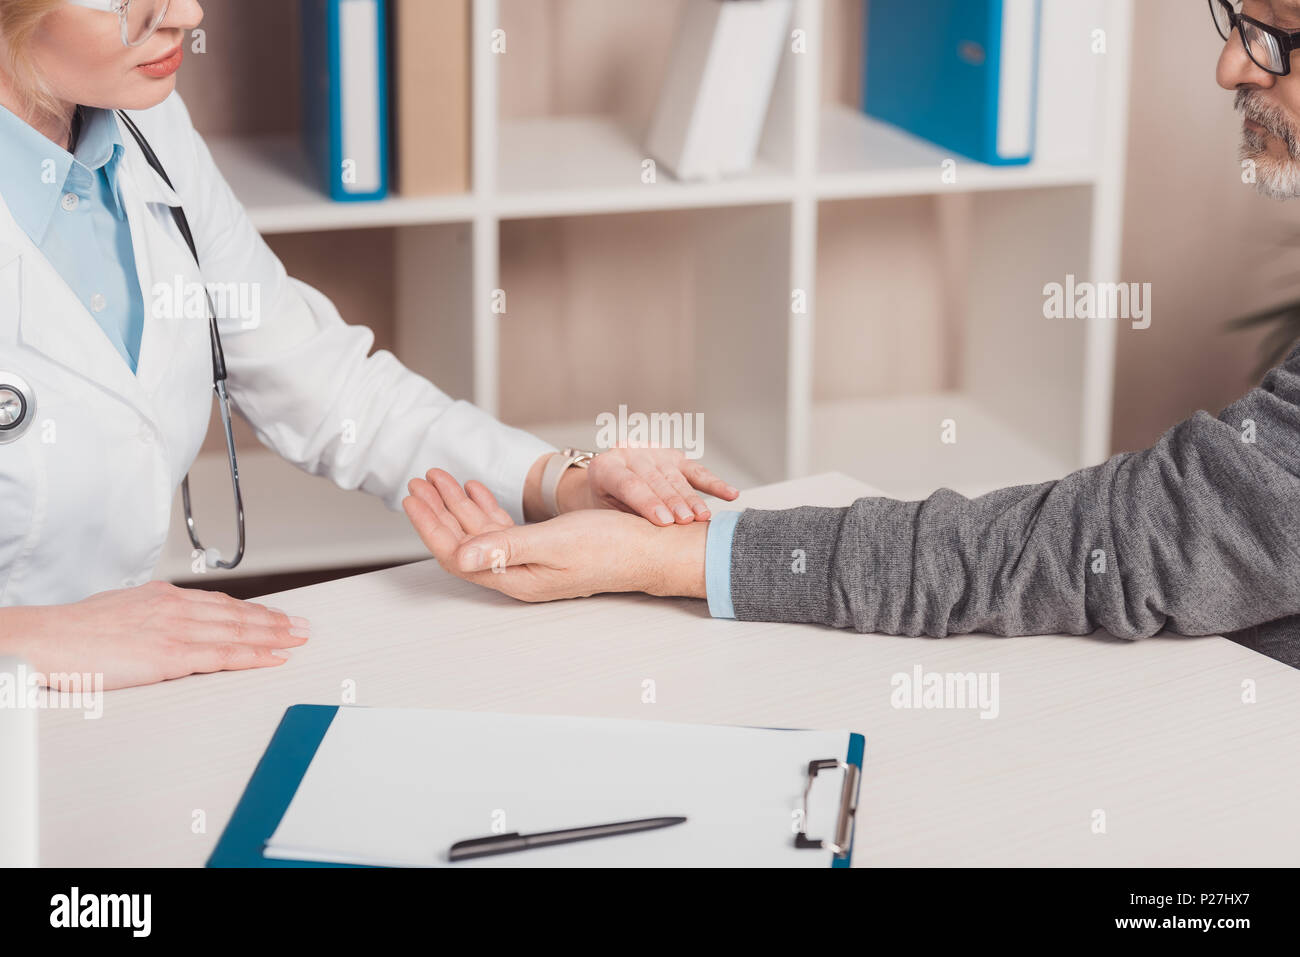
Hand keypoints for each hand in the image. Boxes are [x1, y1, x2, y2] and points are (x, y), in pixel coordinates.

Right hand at [0, 582, 310, 689]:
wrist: (49, 639)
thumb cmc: (75, 631)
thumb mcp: (121, 611)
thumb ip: (149, 617)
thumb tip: (160, 626)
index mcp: (164, 597)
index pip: (220, 603)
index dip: (253, 610)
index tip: (275, 615)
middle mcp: (176, 608)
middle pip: (238, 614)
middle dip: (275, 621)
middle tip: (303, 626)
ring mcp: (176, 630)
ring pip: (238, 632)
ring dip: (274, 637)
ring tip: (298, 640)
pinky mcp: (171, 655)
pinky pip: (224, 655)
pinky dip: (254, 656)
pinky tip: (274, 658)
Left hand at [405, 469, 707, 601]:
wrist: (653, 548)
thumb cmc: (613, 546)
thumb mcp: (556, 541)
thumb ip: (506, 547)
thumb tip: (461, 556)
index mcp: (517, 576)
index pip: (458, 554)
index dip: (431, 526)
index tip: (413, 497)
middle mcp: (519, 572)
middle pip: (464, 542)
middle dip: (438, 510)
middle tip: (420, 480)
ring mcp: (532, 562)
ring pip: (482, 532)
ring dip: (459, 504)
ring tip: (440, 477)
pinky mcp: (546, 549)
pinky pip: (504, 528)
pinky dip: (486, 507)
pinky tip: (477, 489)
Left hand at [524, 447, 737, 525]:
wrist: (598, 489)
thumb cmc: (599, 509)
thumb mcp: (600, 515)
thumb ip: (622, 518)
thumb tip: (647, 539)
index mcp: (604, 467)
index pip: (630, 484)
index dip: (648, 503)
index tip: (665, 522)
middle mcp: (628, 453)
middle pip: (655, 479)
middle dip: (673, 502)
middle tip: (688, 522)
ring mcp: (652, 452)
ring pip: (676, 475)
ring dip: (692, 498)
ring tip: (703, 517)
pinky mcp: (672, 456)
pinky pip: (695, 470)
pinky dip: (713, 483)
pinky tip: (730, 494)